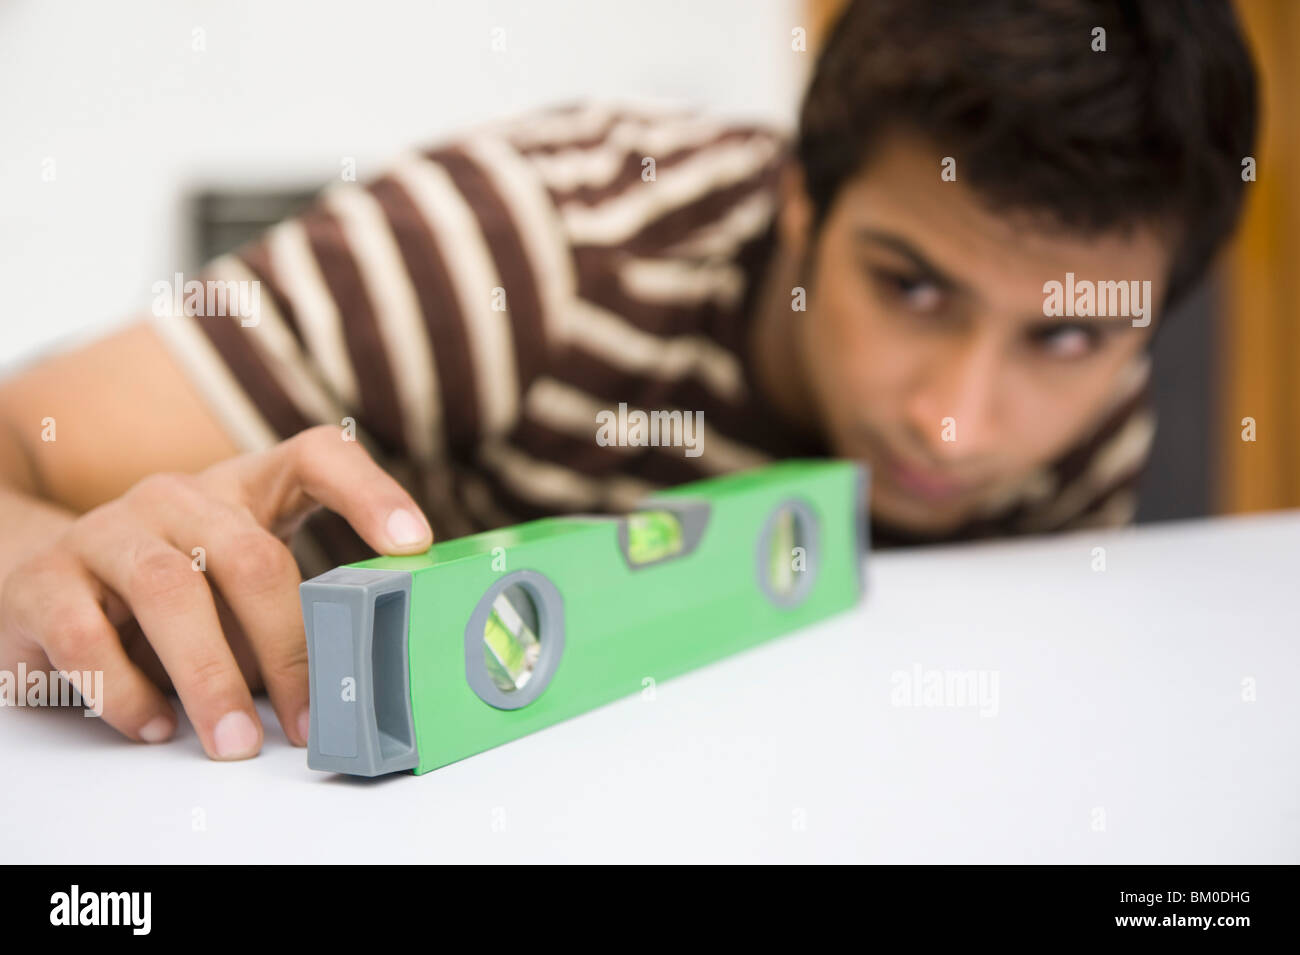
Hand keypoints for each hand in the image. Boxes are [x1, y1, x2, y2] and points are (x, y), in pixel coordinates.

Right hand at [0, 425, 432, 758]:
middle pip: (249, 554)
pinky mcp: (45, 579)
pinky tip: (154, 725)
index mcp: (244, 487)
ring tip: (236, 739)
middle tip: (312, 718)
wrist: (42, 578)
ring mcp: (109, 529)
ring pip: (170, 591)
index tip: (415, 545)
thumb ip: (296, 611)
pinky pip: (89, 635)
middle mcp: (179, 497)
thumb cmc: (177, 585)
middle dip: (289, 645)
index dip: (370, 493)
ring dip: (210, 676)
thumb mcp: (241, 582)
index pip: (317, 456)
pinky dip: (126, 691)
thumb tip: (366, 681)